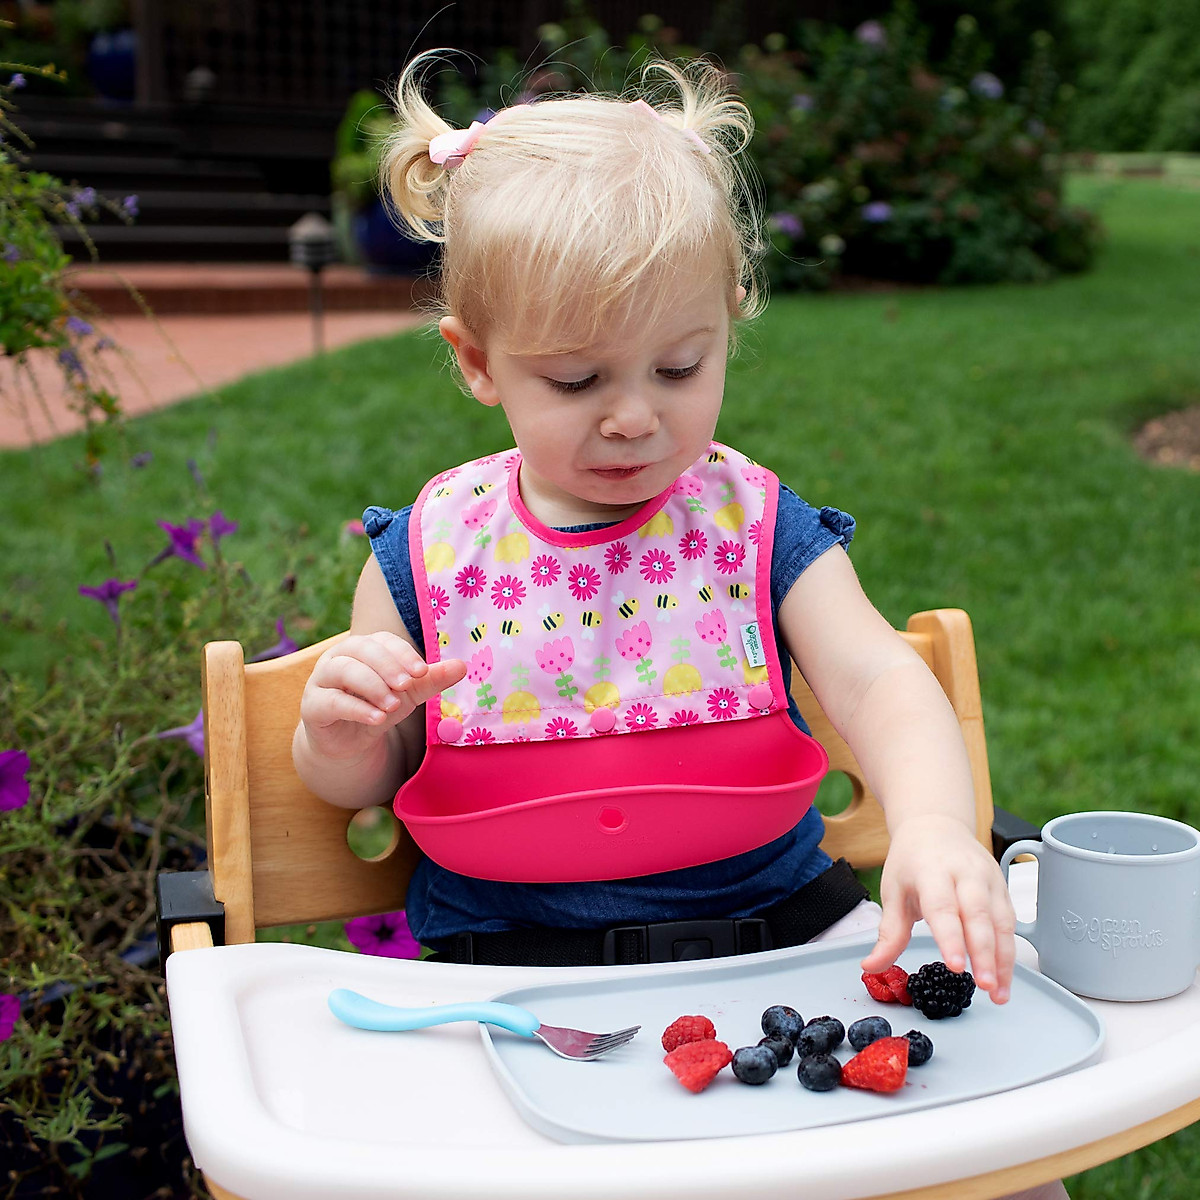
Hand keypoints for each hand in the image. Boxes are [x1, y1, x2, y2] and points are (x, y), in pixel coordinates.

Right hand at [299, 631, 465, 761]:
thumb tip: (462, 666)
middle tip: (408, 684)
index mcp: (362, 648)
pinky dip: (357, 709)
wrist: (348, 743)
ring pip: (344, 671)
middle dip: (387, 665)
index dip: (402, 653)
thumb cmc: (377, 708)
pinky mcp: (313, 707)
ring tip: (394, 705)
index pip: (381, 641)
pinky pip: (332, 701)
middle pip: (360, 649)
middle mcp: (338, 658)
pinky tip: (377, 719)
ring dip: (373, 686)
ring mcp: (321, 681)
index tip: (422, 672)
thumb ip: (430, 680)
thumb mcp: (407, 694)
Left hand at [860, 814, 1016, 1003]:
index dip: (950, 938)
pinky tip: (1004, 978)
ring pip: (1002, 922)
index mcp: (931, 870)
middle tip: (985, 986)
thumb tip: (871, 966)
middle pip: (979, 915)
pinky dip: (1009, 953)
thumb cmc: (912, 859)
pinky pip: (1011, 924)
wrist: (936, 826)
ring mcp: (988, 880)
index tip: (956, 967)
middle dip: (984, 954)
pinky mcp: (1003, 889)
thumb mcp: (893, 890)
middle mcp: (965, 873)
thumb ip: (889, 933)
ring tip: (998, 993)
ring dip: (1003, 960)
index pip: (943, 907)